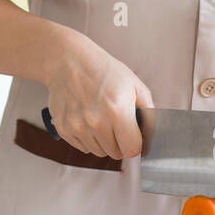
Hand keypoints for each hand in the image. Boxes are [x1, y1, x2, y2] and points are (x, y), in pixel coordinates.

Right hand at [43, 31, 153, 160]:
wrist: (68, 60)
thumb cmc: (102, 70)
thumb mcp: (134, 85)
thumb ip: (148, 112)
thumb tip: (152, 136)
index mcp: (118, 111)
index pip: (132, 149)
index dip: (135, 144)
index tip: (133, 137)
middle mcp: (96, 121)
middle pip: (115, 153)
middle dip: (119, 142)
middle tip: (116, 124)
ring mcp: (77, 126)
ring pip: (98, 152)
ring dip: (103, 141)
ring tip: (101, 119)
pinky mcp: (63, 128)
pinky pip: (82, 147)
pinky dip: (88, 139)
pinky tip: (87, 119)